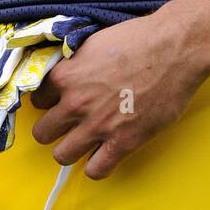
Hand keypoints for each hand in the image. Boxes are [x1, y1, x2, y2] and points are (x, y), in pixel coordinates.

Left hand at [29, 11, 209, 179]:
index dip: (48, 101)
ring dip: (71, 149)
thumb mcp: (94, 41)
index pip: (36, 99)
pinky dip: (97, 165)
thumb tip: (67, 70)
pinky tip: (105, 153)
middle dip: (53, 128)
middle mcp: (75, 103)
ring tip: (84, 140)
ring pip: (62, 155)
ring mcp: (98, 126)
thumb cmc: (138, 38)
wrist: (174, 48)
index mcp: (66, 75)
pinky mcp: (123, 142)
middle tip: (68, 123)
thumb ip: (74, 62)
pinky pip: (96, 170)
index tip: (57, 101)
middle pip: (42, 133)